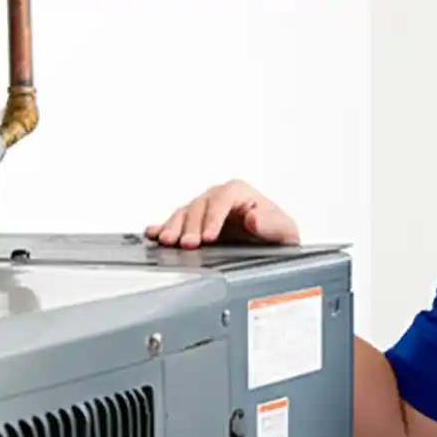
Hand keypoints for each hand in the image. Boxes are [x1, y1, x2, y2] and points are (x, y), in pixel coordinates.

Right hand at [145, 179, 300, 248]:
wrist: (270, 243)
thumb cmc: (276, 233)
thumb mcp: (283, 230)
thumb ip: (270, 223)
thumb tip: (254, 219)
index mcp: (239, 192)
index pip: (222, 200)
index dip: (213, 218)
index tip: (209, 236)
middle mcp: (218, 197)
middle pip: (199, 206)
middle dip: (191, 226)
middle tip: (187, 244)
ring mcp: (203, 209)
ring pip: (184, 213)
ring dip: (174, 227)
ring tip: (167, 241)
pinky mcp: (193, 222)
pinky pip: (175, 221)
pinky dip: (162, 226)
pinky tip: (153, 233)